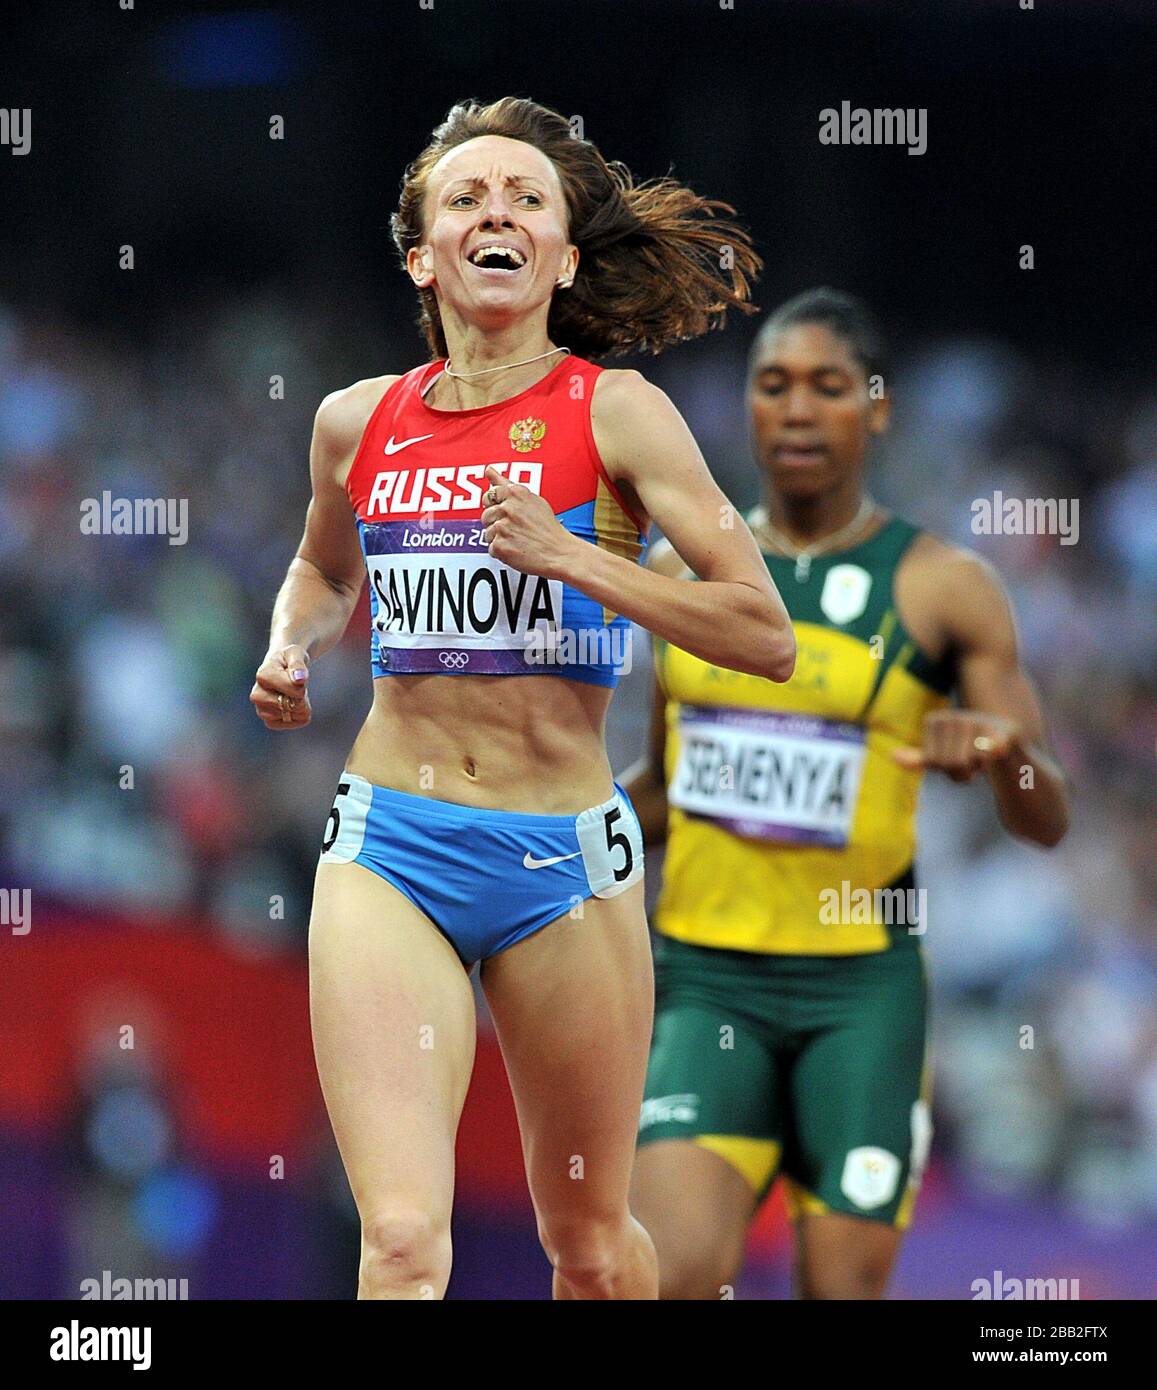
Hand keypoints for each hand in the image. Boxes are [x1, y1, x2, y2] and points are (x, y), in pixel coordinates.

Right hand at [250, 644, 311, 730]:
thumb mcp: (295, 654)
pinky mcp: (269, 721)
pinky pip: (294, 722)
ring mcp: (261, 710)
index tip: (297, 676)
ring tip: (292, 694)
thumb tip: (300, 679)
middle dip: (302, 696)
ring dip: (301, 705)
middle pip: (293, 704)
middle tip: (295, 686)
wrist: (280, 669)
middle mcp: (257, 695)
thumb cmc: (288, 659)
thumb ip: (298, 664)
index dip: (302, 683)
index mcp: (262, 676)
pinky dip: (299, 715)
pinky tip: (292, 704)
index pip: (293, 688)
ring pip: (294, 715)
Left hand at [480, 465, 577, 577]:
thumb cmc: (549, 528)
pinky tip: (517, 549)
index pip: (490, 494)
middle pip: (486, 514)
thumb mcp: (532, 499)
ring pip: (488, 532)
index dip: (496, 505)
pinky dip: (502, 552)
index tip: (507, 513)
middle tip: (516, 529)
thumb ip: (507, 484)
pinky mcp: (500, 546)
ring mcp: (502, 527)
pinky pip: (491, 548)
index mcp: (515, 493)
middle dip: (496, 522)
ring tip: (518, 540)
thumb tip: (489, 470)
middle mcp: (507, 508)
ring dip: (499, 538)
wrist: (560, 553)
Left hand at [892, 710, 1019, 781]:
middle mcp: (955, 717)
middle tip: (973, 760)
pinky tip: (998, 752)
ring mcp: (978, 721)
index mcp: (935, 720)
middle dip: (963, 772)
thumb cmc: (966, 746)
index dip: (947, 770)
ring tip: (983, 755)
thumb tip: (892, 756)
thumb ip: (918, 758)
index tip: (956, 756)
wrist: (1004, 735)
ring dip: (978, 768)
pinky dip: (993, 756)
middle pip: (951, 764)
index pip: (934, 762)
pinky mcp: (1001, 730)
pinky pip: (990, 753)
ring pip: (968, 763)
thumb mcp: (939, 753)